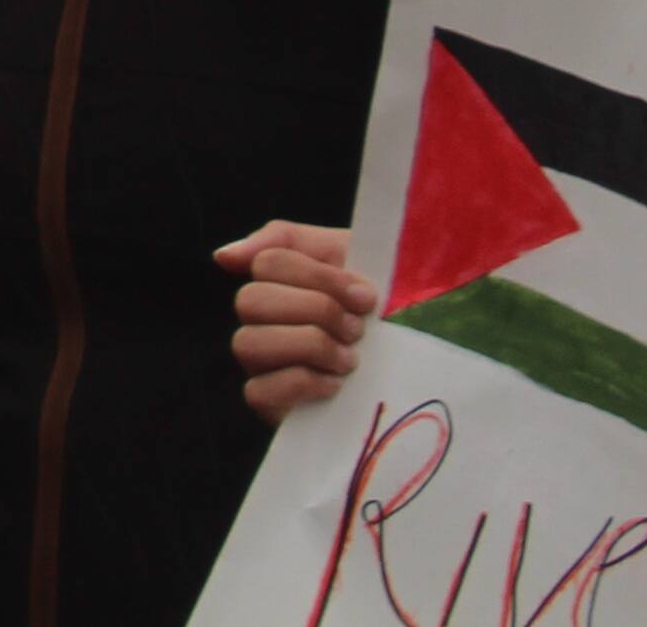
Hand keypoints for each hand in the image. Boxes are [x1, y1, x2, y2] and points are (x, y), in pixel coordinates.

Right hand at [220, 219, 371, 419]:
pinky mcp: (272, 406)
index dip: (319, 277)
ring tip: (350, 358)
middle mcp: (262, 323)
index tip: (365, 295)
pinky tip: (335, 384)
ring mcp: (262, 365)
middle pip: (251, 301)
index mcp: (279, 282)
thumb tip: (223, 257)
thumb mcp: (347, 255)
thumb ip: (287, 239)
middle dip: (316, 311)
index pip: (267, 263)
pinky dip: (300, 384)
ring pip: (248, 343)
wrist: (423, 361)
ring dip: (308, 346)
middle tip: (358, 329)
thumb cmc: (385, 306)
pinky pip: (258, 392)